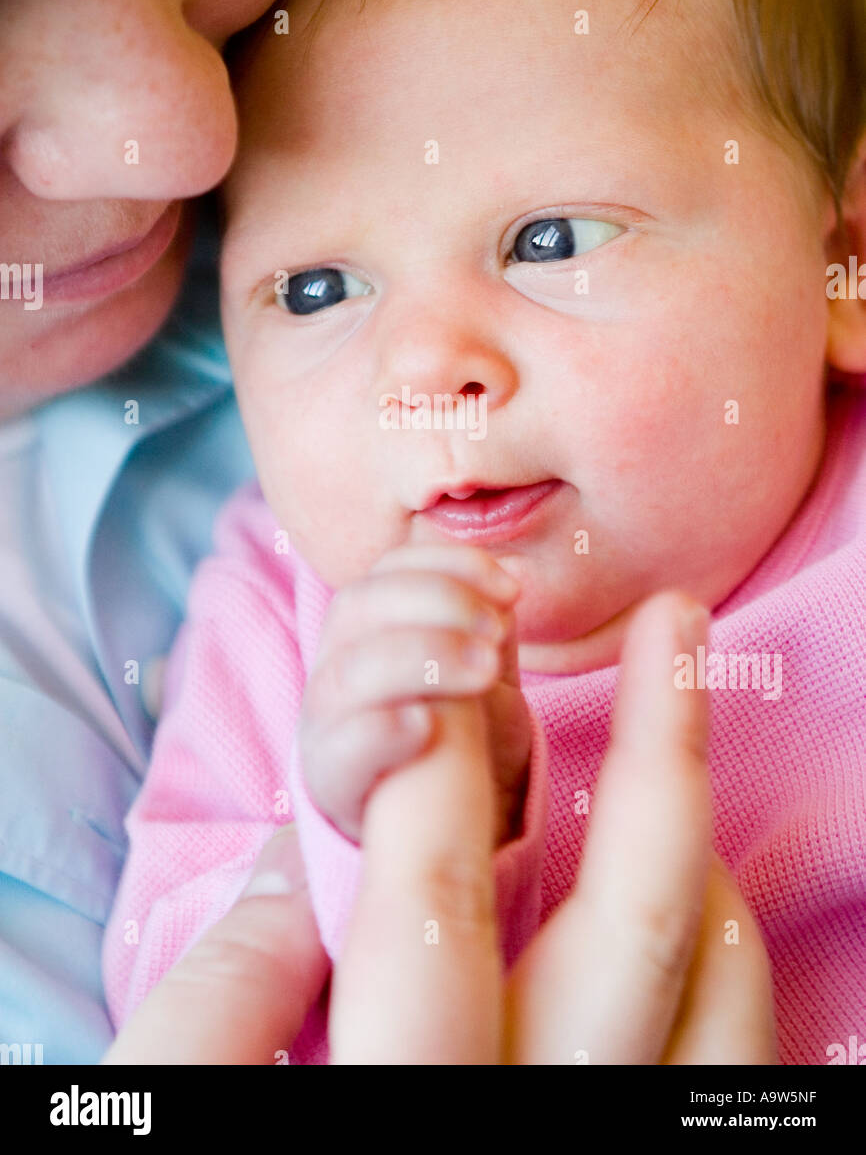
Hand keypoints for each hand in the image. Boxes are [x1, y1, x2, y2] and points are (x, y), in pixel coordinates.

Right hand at [102, 589, 776, 1064]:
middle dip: (659, 741)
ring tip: (668, 749)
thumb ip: (215, 1002)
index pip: (426, 892)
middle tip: (679, 619)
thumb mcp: (166, 1120)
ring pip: (713, 988)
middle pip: (623, 920)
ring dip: (700, 845)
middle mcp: (535, 1129)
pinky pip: (737, 1064)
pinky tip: (686, 898)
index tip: (452, 661)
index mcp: (396, 1104)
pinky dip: (728, 956)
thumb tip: (288, 866)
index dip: (437, 750)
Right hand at [298, 545, 531, 847]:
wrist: (432, 822)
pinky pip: (341, 747)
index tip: (510, 586)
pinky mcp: (330, 778)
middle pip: (359, 606)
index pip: (390, 569)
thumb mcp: (474, 665)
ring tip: (484, 672)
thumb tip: (511, 578)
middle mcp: (336, 660)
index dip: (448, 564)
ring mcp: (324, 719)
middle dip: (435, 602)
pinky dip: (382, 729)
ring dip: (421, 658)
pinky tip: (427, 725)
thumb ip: (485, 620)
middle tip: (495, 629)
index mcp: (368, 623)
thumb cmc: (454, 730)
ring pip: (349, 670)